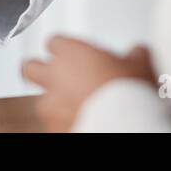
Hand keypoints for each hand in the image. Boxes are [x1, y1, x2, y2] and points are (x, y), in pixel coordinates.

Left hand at [21, 37, 154, 131]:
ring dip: (54, 101)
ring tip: (75, 105)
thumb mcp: (140, 64)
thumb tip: (137, 52)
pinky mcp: (52, 129)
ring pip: (41, 99)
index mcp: (71, 53)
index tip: (72, 52)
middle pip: (30, 67)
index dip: (63, 47)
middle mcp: (54, 77)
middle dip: (38, 69)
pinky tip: (82, 120)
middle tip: (51, 73)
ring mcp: (50, 106)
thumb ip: (133, 53)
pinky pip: (53, 122)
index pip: (54, 41)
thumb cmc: (128, 93)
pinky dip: (63, 121)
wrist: (124, 126)